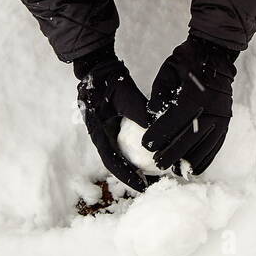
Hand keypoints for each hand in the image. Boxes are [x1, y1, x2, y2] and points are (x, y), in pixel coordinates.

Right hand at [75, 51, 155, 192]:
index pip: (112, 162)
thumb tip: (156, 129)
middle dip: (132, 176)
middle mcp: (101, 136)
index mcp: (99, 132)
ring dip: (134, 166)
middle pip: (117, 163)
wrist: (98, 68)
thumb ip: (139, 112)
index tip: (142, 187)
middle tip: (152, 186)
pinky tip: (150, 155)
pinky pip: (124, 144)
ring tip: (153, 175)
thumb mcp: (126, 96)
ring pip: (120, 155)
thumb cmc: (110, 80)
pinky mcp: (113, 126)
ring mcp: (106, 132)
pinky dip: (135, 153)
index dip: (127, 176)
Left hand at [143, 35, 237, 175]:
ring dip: (188, 160)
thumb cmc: (187, 62)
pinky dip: (205, 158)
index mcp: (193, 96)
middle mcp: (210, 109)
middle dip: (171, 154)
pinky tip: (194, 168)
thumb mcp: (167, 73)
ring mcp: (221, 116)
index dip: (158, 136)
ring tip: (174, 168)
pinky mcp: (226, 121)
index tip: (147, 145)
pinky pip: (216, 145)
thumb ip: (158, 97)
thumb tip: (150, 119)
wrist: (216, 54)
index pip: (172, 123)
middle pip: (189, 139)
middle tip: (158, 163)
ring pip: (203, 146)